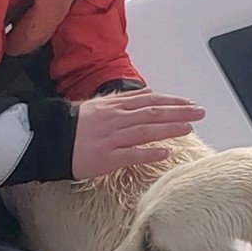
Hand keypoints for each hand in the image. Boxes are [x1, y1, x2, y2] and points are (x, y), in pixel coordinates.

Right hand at [72, 88, 204, 178]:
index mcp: (115, 105)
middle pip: (152, 113)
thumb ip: (125, 99)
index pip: (150, 101)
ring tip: (189, 129)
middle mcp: (116, 119)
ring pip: (145, 131)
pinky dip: (149, 153)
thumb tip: (149, 93)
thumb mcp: (101, 104)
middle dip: (179, 113)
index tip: (190, 104)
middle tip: (200, 113)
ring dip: (169, 130)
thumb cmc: (76, 123)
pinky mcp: (106, 157)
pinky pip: (131, 155)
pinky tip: (165, 153)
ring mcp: (112, 138)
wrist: (51, 139)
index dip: (172, 102)